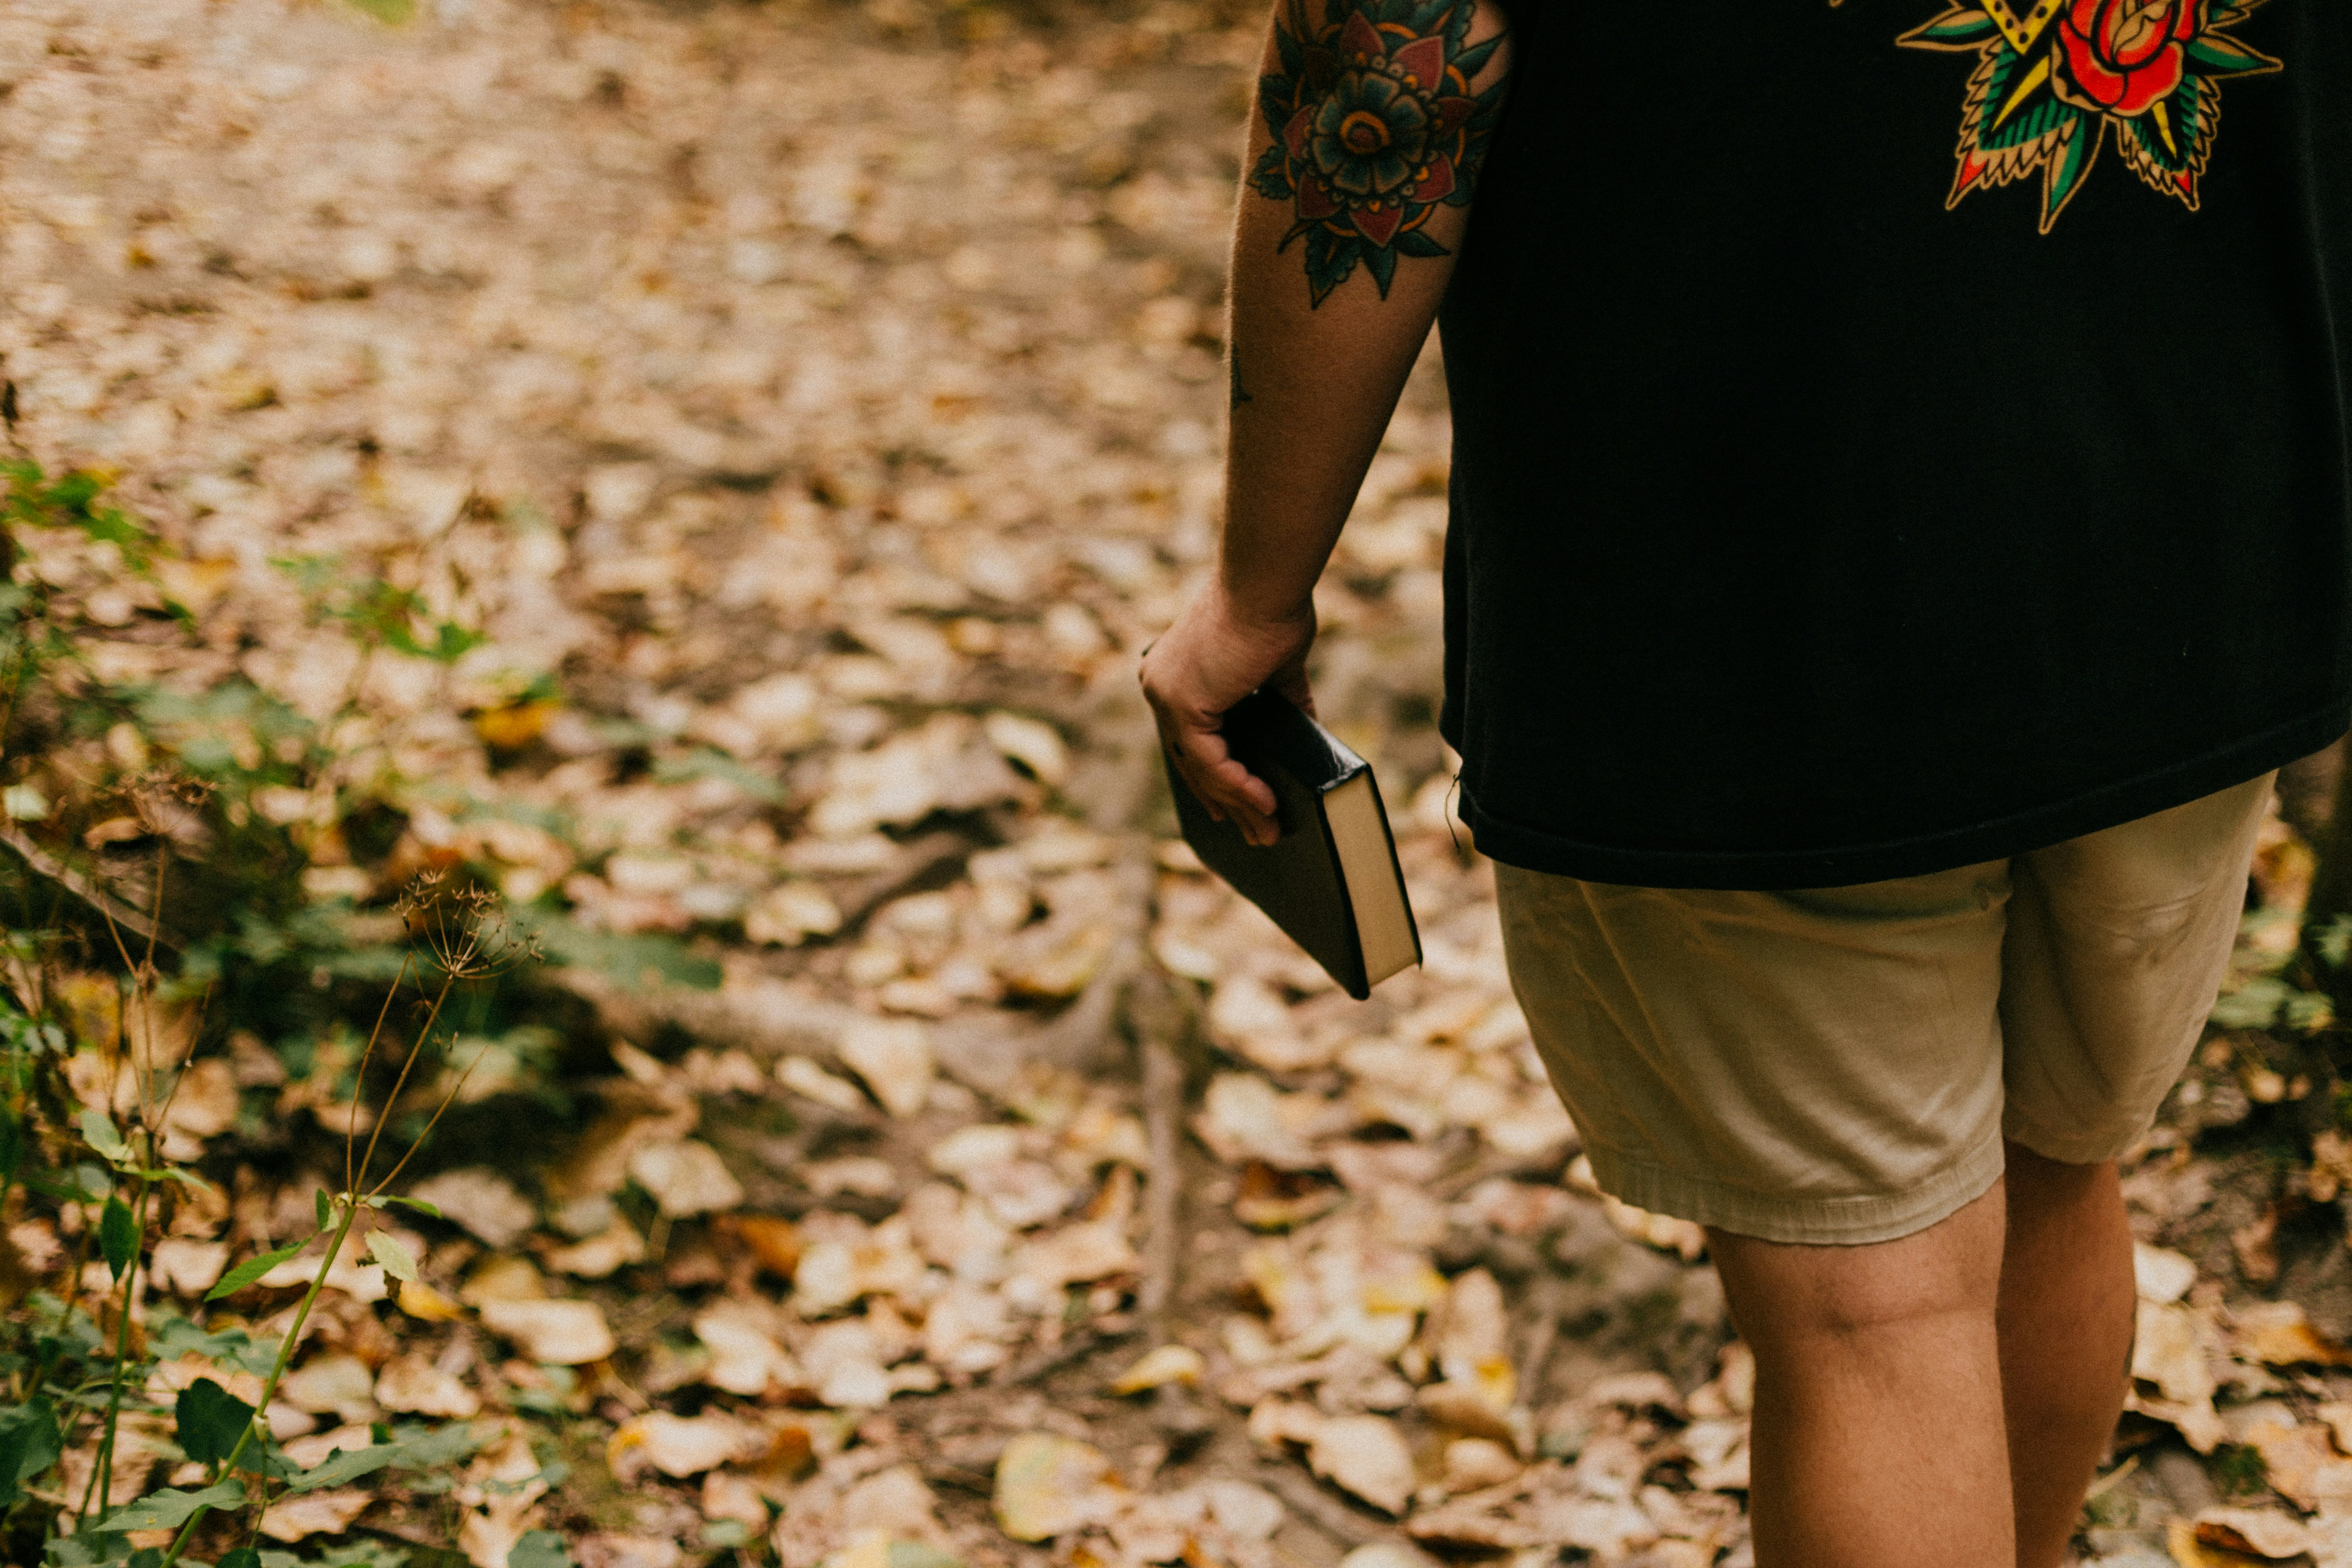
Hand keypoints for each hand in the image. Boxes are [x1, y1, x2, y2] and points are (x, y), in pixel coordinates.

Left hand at [1140, 582, 1315, 846]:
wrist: (1267, 581)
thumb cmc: (1275, 608)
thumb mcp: (1277, 667)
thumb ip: (1283, 701)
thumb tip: (1307, 732)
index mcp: (1174, 675)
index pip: (1187, 740)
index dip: (1210, 779)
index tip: (1230, 807)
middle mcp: (1160, 686)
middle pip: (1190, 763)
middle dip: (1227, 803)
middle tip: (1255, 834)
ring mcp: (1166, 696)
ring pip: (1200, 770)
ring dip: (1239, 805)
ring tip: (1269, 832)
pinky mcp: (1183, 704)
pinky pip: (1209, 763)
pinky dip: (1239, 787)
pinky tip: (1265, 804)